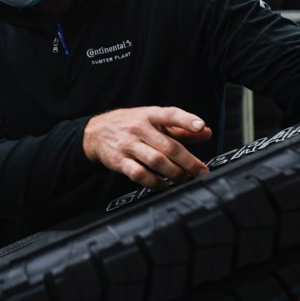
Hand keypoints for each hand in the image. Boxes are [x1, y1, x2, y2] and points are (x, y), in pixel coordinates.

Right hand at [82, 106, 211, 189]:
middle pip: (168, 146)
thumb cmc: (129, 125)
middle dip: (189, 161)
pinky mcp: (119, 161)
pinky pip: (139, 174)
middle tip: (201, 171)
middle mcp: (139, 128)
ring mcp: (128, 145)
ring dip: (174, 173)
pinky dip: (154, 182)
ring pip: (156, 161)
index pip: (170, 115)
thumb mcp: (152, 120)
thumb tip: (205, 132)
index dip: (186, 120)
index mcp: (149, 115)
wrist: (95, 133)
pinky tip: (163, 185)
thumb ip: (180, 128)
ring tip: (185, 179)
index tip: (200, 126)